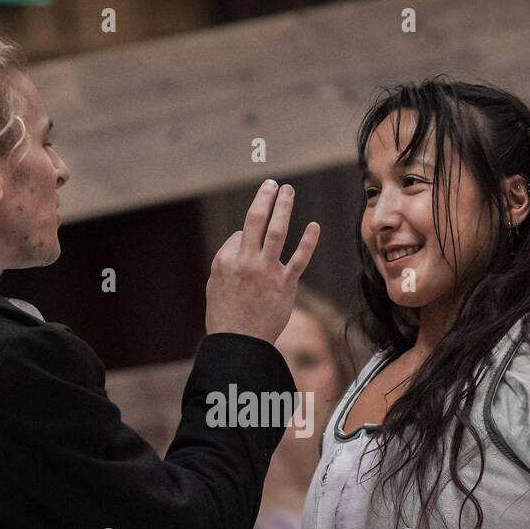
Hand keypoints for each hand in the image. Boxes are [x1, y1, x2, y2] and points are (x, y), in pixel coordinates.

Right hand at [206, 180, 319, 342]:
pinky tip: (314, 226)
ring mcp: (266, 271)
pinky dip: (308, 241)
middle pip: (256, 219)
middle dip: (265, 197)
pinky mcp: (285, 285)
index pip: (240, 235)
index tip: (250, 246)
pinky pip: (299, 259)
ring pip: (277, 231)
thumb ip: (228, 259)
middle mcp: (245, 261)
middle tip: (273, 184)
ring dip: (284, 207)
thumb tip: (241, 239)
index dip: (246, 237)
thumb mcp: (215, 283)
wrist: (239, 344)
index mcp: (226, 260)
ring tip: (288, 191)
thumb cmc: (225, 316)